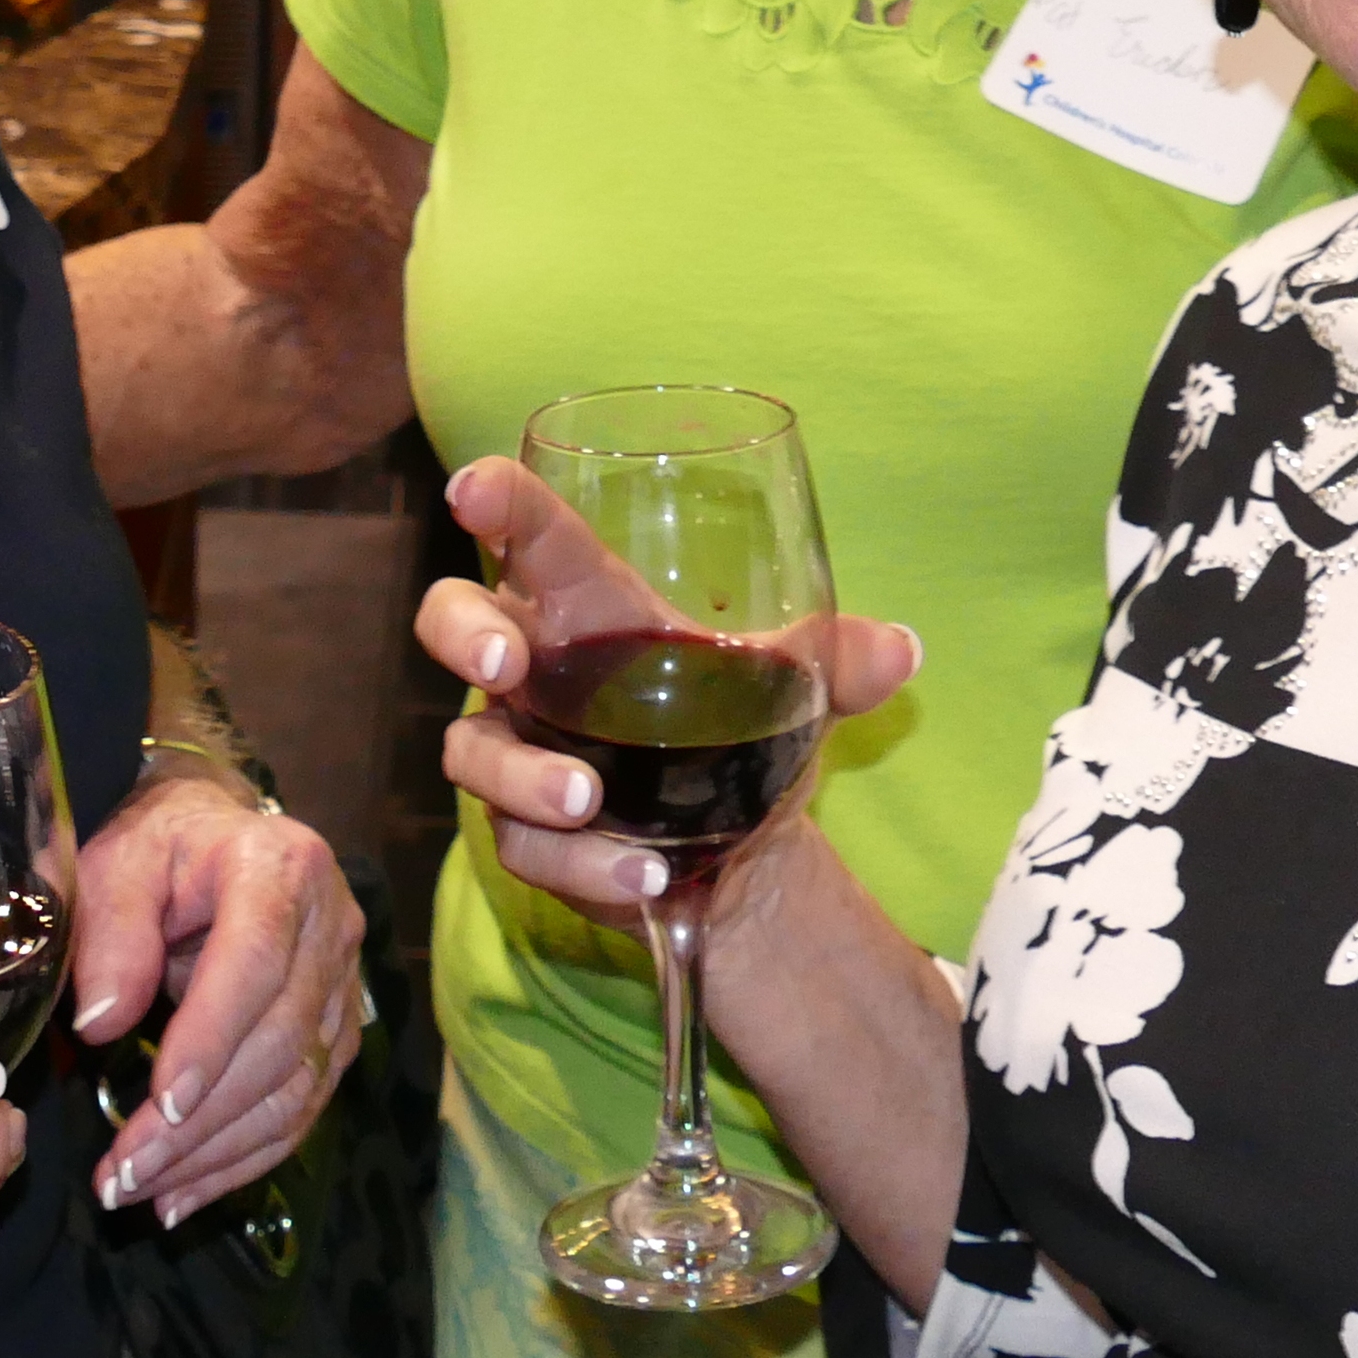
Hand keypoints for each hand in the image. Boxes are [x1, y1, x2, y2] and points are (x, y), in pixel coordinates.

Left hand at [69, 780, 365, 1226]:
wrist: (221, 836)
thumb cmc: (162, 849)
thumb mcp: (119, 864)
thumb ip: (111, 932)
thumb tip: (101, 1026)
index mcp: (281, 869)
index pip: (257, 963)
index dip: (213, 1039)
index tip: (160, 1105)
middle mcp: (332, 928)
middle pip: (280, 1042)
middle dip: (200, 1122)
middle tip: (123, 1176)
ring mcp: (344, 986)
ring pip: (297, 1090)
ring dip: (217, 1155)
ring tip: (142, 1194)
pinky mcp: (339, 1033)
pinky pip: (303, 1111)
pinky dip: (244, 1162)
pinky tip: (184, 1195)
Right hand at [419, 457, 920, 941]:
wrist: (745, 848)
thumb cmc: (743, 734)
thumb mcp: (799, 691)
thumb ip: (846, 663)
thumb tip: (904, 649)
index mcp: (591, 610)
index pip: (533, 539)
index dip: (499, 502)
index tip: (475, 486)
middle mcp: (537, 671)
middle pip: (452, 620)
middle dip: (464, 632)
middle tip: (506, 661)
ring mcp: (520, 752)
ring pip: (472, 750)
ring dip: (525, 776)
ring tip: (589, 799)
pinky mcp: (526, 835)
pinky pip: (523, 846)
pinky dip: (583, 860)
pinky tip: (642, 871)